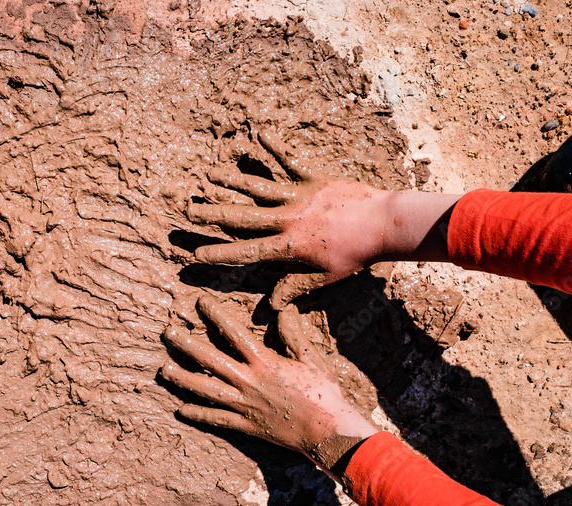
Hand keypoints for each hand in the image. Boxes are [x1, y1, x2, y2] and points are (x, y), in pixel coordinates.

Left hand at [161, 295, 375, 468]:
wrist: (328, 432)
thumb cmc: (324, 394)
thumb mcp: (311, 359)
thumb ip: (293, 336)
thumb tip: (283, 311)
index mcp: (265, 363)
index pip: (234, 333)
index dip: (215, 316)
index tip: (199, 303)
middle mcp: (249, 382)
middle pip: (211, 361)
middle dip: (187, 346)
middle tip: (168, 333)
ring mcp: (245, 405)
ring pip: (207, 390)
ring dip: (184, 379)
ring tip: (165, 370)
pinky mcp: (247, 425)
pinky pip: (217, 420)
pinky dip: (199, 415)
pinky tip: (181, 409)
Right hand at [188, 131, 459, 308]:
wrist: (382, 225)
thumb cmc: (355, 255)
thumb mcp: (323, 279)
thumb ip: (294, 288)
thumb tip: (271, 306)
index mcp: (287, 246)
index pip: (245, 252)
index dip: (219, 254)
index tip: (196, 254)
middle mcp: (286, 219)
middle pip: (241, 216)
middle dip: (212, 214)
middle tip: (189, 209)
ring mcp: (298, 197)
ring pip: (257, 188)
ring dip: (231, 181)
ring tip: (209, 175)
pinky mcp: (312, 180)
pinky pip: (289, 162)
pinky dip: (274, 148)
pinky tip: (259, 134)